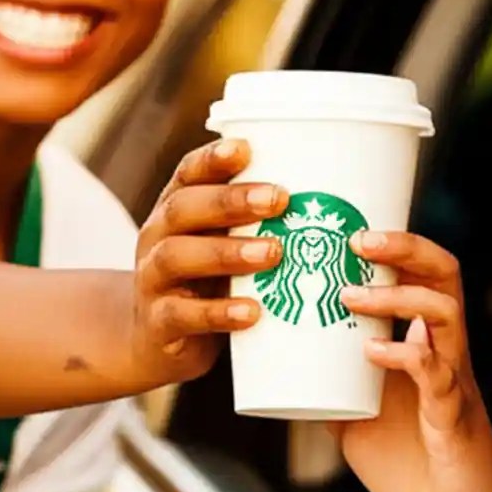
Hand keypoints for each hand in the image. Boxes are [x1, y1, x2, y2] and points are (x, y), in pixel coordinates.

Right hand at [133, 140, 287, 386]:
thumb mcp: (224, 245)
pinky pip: (182, 315)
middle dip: (230, 200)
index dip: (213, 159)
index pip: (188, 173)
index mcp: (176, 210)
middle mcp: (156, 238)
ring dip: (227, 252)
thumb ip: (258, 224)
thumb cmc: (209, 283)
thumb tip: (340, 198)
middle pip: (183, 208)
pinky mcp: (158, 323)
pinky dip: (218, 313)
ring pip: (177, 256)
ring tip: (273, 251)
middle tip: (279, 198)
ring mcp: (152, 280)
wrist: (158, 343)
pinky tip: (253, 312)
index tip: (246, 149)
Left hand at [335, 231, 491, 491]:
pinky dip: (406, 359)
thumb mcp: (354, 414)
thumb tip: (275, 364)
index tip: (347, 227)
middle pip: (444, 275)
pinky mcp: (453, 417)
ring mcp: (453, 381)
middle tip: (358, 239)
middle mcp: (445, 352)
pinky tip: (374, 353)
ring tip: (352, 295)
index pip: (421, 275)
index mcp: (424, 345)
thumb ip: (324, 384)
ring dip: (397, 298)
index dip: (393, 245)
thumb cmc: (412, 463)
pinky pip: (438, 377)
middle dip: (405, 248)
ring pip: (445, 314)